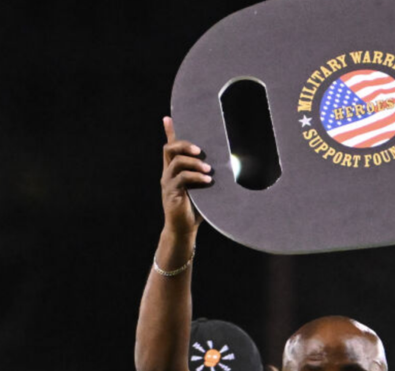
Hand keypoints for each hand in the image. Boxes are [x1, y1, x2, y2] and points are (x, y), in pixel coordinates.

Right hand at [161, 116, 211, 237]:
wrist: (184, 229)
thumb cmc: (197, 208)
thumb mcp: (202, 188)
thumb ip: (207, 175)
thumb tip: (226, 164)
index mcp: (174, 169)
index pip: (170, 147)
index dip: (169, 132)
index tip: (168, 117)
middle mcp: (168, 173)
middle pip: (169, 149)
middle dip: (184, 144)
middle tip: (199, 150)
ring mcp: (168, 182)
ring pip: (176, 162)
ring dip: (193, 162)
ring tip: (208, 169)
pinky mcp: (171, 193)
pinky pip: (181, 178)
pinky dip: (195, 177)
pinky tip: (207, 180)